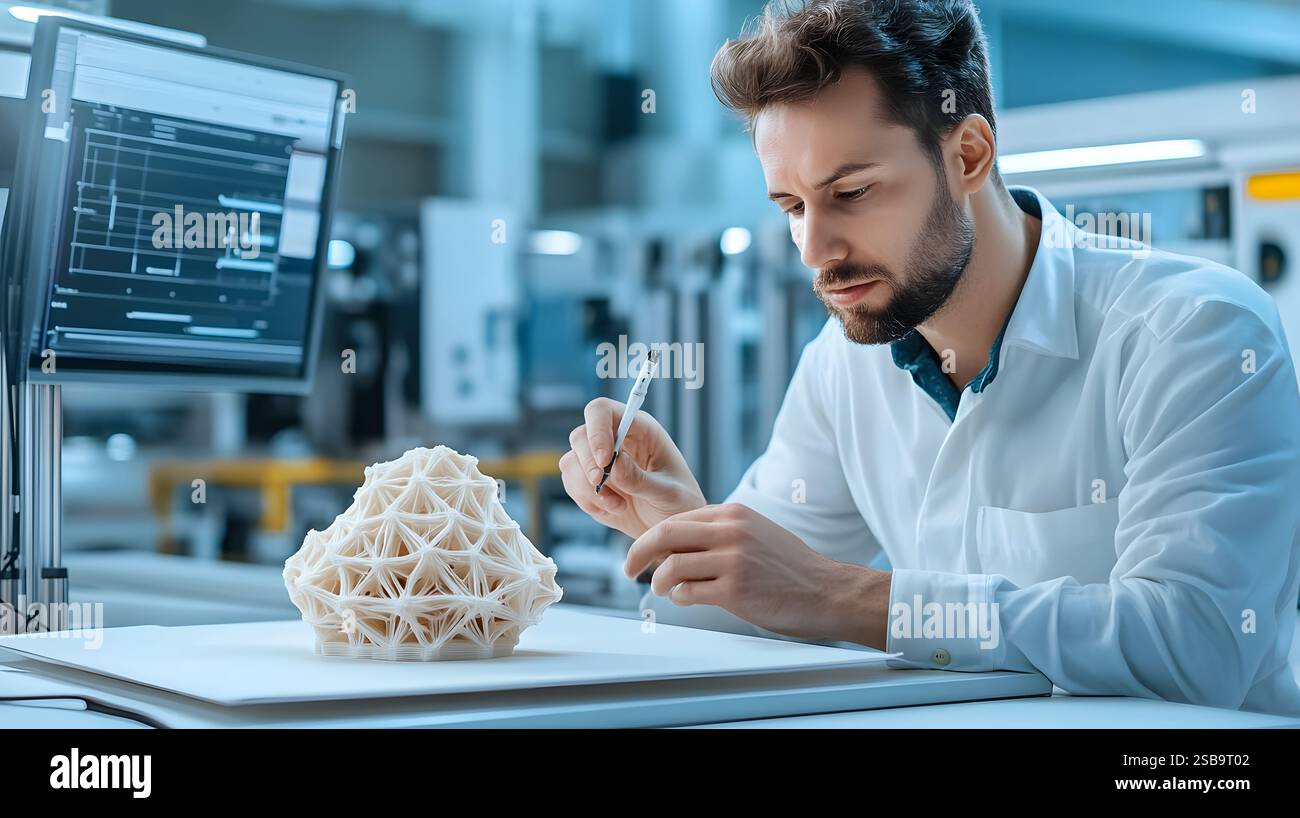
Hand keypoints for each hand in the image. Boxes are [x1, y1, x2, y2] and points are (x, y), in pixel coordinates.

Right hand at [559, 397, 705, 538]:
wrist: (669, 527)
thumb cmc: (678, 504)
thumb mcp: (669, 494)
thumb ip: (641, 479)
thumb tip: (614, 464)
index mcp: (640, 429)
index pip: (603, 411)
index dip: (597, 430)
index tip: (604, 460)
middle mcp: (615, 439)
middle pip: (580, 435)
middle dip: (587, 463)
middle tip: (600, 486)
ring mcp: (599, 460)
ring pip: (571, 461)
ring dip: (588, 488)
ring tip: (619, 506)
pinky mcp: (588, 482)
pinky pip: (571, 484)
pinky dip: (587, 500)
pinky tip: (613, 509)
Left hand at [624, 503, 892, 648]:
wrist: (828, 591)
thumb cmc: (789, 568)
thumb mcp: (755, 533)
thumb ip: (720, 532)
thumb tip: (677, 544)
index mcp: (734, 513)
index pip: (677, 517)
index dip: (652, 536)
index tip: (641, 552)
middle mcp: (731, 531)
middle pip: (665, 533)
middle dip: (638, 552)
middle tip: (627, 568)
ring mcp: (733, 560)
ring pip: (672, 565)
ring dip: (658, 581)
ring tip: (661, 590)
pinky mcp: (735, 590)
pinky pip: (688, 592)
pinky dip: (679, 597)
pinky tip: (686, 599)